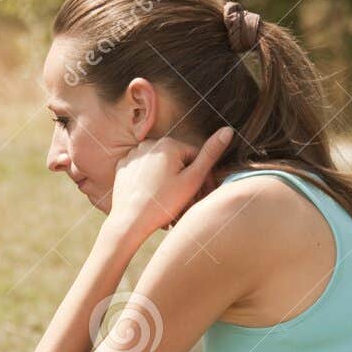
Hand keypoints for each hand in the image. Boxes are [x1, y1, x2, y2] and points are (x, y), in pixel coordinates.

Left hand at [108, 125, 235, 238]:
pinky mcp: (122, 168)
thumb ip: (210, 154)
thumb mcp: (192, 179)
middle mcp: (149, 144)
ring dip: (169, 183)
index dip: (204, 177)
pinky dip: (150, 183)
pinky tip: (153, 199)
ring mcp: (133, 155)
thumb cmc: (163, 203)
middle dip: (185, 181)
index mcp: (168, 143)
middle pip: (177, 162)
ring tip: (170, 206)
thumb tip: (228, 130)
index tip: (204, 195)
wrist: (129, 222)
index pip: (195, 157)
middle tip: (187, 205)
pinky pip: (143, 173)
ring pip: (160, 168)